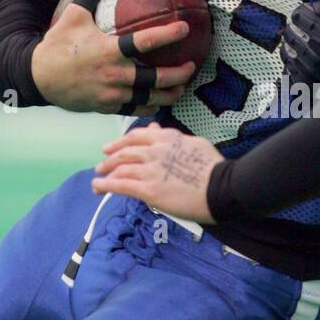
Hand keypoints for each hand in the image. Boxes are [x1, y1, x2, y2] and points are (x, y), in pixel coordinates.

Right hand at [32, 0, 196, 114]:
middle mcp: (114, 74)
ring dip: (169, 94)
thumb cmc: (57, 44)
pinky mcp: (106, 106)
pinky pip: (133, 109)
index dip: (169, 35)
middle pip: (156, 77)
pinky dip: (149, 107)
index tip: (185, 28)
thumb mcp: (72, 15)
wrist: (37, 77)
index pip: (146, 41)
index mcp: (110, 50)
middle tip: (192, 66)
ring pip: (148, 97)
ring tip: (181, 89)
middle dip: (178, 73)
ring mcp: (111, 93)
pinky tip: (158, 103)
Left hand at [92, 124, 220, 223]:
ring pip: (120, 168)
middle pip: (124, 152)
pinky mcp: (148, 190)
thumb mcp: (194, 144)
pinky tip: (98, 187)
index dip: (121, 142)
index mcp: (167, 138)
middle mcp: (154, 151)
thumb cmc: (213, 169)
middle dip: (110, 158)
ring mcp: (150, 170)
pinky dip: (106, 185)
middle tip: (102, 164)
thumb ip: (173, 137)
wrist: (221, 188)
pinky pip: (121, 185)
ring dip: (106, 172)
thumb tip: (157, 130)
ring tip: (98, 178)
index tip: (112, 147)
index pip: (137, 136)